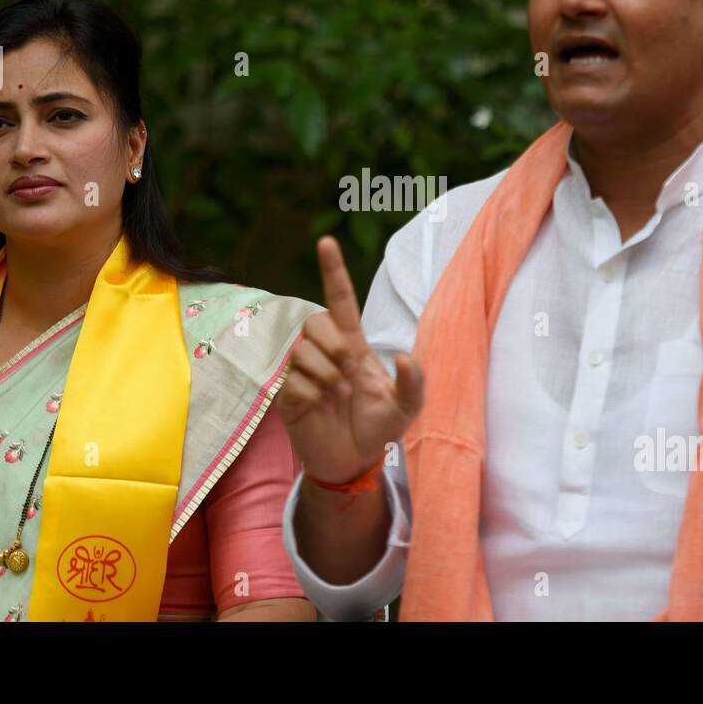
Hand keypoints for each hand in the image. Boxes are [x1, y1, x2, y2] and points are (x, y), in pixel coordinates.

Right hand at [275, 236, 424, 484]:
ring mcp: (303, 372)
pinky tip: (321, 406)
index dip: (333, 271)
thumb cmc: (378, 428)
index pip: (340, 300)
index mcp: (353, 345)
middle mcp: (325, 352)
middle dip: (332, 342)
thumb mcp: (407, 408)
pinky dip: (312, 394)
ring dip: (325, 373)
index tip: (326, 241)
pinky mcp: (287, 394)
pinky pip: (293, 380)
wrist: (353, 461)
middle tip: (349, 371)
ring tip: (337, 394)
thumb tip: (404, 355)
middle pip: (315, 320)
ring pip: (302, 350)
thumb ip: (414, 382)